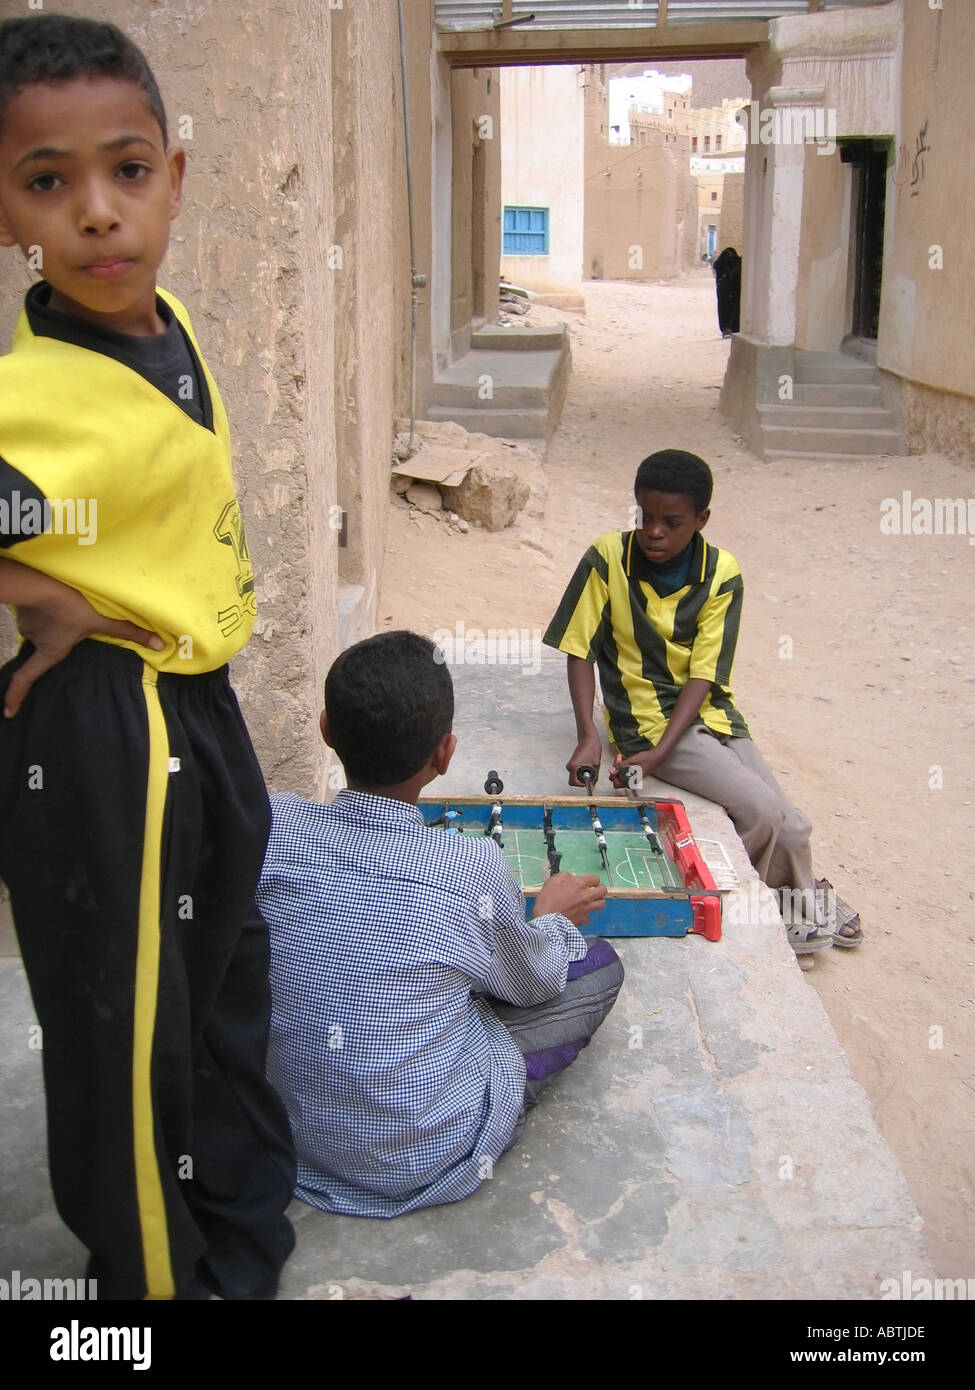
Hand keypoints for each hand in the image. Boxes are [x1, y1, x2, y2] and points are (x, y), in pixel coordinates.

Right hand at [5, 586, 163, 717]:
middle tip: (67, 623)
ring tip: (66, 608)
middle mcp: (36, 641)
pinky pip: (36, 612)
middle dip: (56, 637)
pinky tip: (56, 598)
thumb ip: (130, 632)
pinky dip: (45, 608)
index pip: (27, 679)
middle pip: (46, 643)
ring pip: (42, 626)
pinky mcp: (23, 609)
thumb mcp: (103, 621)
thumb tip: (160, 645)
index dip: (16, 697)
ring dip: (53, 619)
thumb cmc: (72, 606)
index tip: (7, 712)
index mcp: (51, 651)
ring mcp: (27, 625)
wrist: (43, 581)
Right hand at [532, 871, 605, 927]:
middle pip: (603, 891)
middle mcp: (586, 895)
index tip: (588, 883)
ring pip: (602, 904)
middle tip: (593, 891)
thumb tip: (573, 876)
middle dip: (600, 890)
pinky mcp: (584, 920)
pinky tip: (579, 915)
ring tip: (591, 902)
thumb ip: (564, 876)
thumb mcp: (552, 881)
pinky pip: (589, 917)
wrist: (546, 919)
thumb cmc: (547, 899)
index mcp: (579, 884)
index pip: (595, 878)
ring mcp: (587, 908)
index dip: (592, 880)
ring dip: (597, 902)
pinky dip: (585, 916)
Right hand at [566, 734, 601, 787]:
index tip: (588, 782)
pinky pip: (576, 772)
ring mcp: (570, 765)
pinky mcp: (573, 763)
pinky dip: (583, 771)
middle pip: (574, 780)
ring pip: (576, 776)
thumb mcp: (595, 765)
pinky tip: (589, 765)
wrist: (589, 738)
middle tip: (592, 774)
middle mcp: (569, 766)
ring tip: (591, 767)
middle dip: (583, 780)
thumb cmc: (592, 748)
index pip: (573, 783)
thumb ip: (594, 778)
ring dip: (584, 775)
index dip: (582, 784)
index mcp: (573, 767)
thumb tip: (592, 787)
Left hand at [608, 748, 664, 790]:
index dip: (614, 774)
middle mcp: (632, 781)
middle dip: (615, 770)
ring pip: (619, 775)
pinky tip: (623, 759)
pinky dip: (622, 765)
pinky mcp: (633, 773)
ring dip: (618, 766)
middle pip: (616, 780)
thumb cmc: (648, 759)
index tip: (615, 766)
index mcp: (632, 781)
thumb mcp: (632, 761)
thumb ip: (620, 766)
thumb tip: (611, 770)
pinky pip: (624, 771)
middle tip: (618, 760)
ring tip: (620, 758)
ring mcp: (632, 777)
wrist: (656, 756)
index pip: (616, 784)